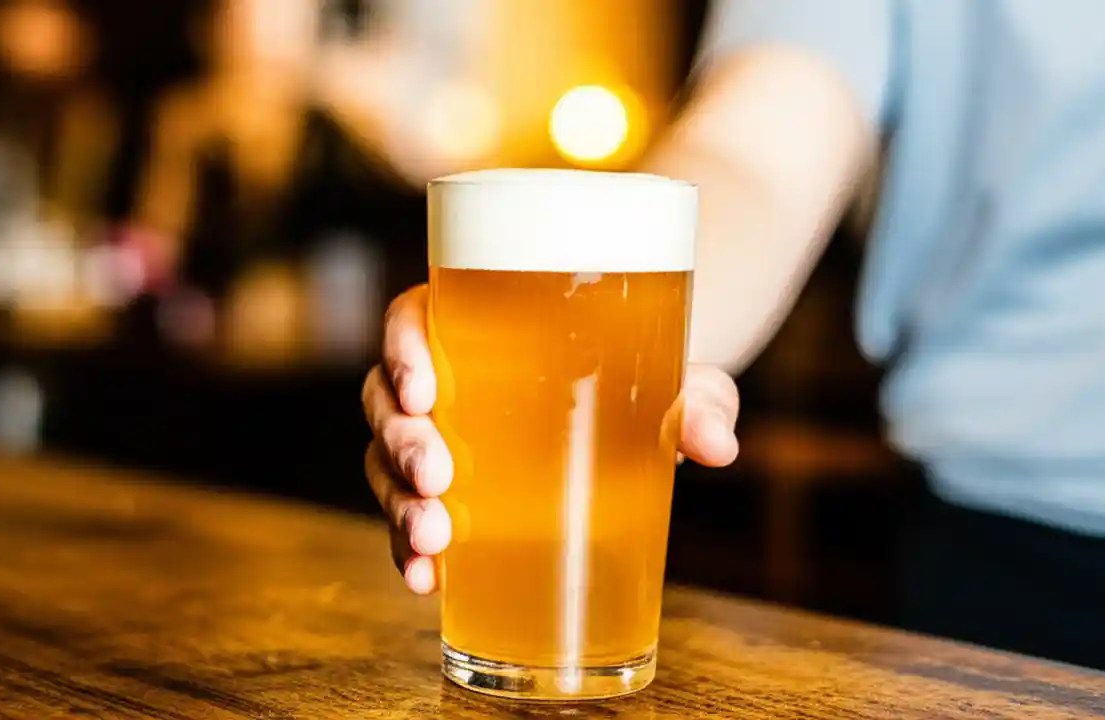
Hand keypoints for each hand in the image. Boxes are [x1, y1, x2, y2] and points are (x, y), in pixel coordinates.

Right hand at [362, 284, 739, 594]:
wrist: (647, 416)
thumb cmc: (648, 377)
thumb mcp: (678, 379)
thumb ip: (700, 400)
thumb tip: (717, 444)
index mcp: (477, 324)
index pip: (411, 320)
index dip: (401, 351)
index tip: (422, 389)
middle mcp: (444, 381)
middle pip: (389, 402)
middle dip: (402, 445)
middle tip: (436, 478)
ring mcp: (441, 442)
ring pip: (387, 464)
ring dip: (397, 504)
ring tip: (433, 540)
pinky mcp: (451, 499)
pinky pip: (409, 518)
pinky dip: (409, 550)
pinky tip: (424, 578)